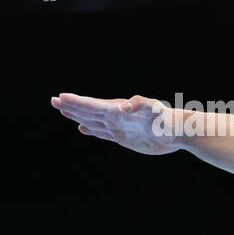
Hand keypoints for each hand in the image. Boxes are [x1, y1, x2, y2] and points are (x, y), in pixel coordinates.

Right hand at [50, 93, 181, 154]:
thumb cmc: (167, 119)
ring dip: (78, 116)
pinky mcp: (124, 137)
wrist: (177, 132)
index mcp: (118, 110)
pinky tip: (83, 129)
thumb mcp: (155, 109)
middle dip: (71, 106)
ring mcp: (118, 127)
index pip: (93, 105)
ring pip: (93, 121)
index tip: (61, 97)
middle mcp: (115, 117)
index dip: (77, 102)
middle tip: (53, 100)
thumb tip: (122, 107)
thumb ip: (139, 105)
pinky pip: (103, 133)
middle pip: (88, 111)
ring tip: (63, 110)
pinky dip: (91, 130)